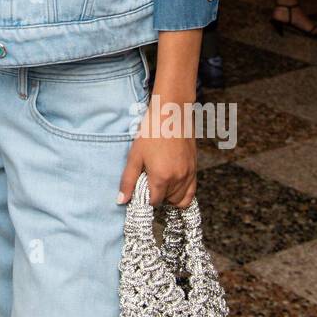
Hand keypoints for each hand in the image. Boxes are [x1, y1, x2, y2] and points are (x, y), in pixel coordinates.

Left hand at [117, 89, 196, 209]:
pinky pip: (192, 192)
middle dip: (157, 196)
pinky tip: (172, 184)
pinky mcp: (195, 168)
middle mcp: (178, 179)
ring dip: (169, 196)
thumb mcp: (135, 156)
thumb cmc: (151, 132)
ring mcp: (189, 174)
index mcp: (161, 178)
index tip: (140, 189)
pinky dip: (183, 193)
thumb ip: (128, 181)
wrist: (171, 113)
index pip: (154, 202)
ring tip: (159, 182)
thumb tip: (121, 201)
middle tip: (148, 182)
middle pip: (167, 201)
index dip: (145, 198)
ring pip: (180, 199)